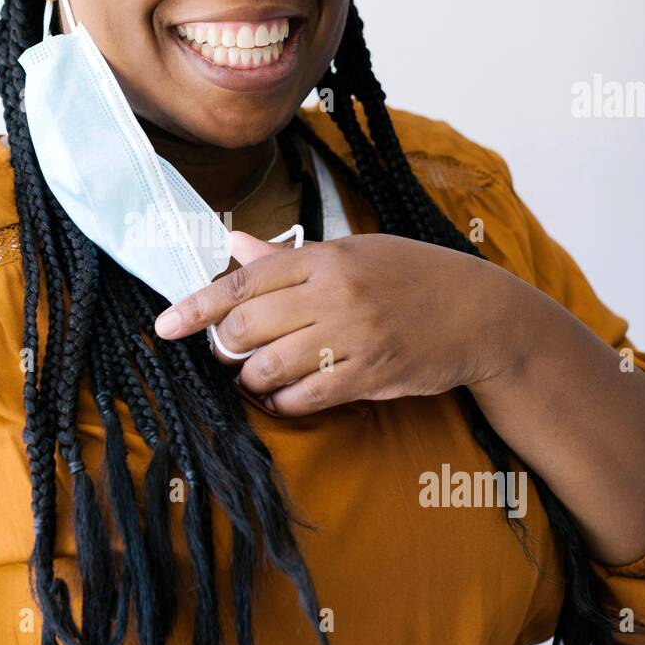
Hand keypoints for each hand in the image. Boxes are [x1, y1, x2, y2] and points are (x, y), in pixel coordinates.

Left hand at [153, 231, 527, 416]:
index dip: (197, 306)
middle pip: (248, 326)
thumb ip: (289, 257)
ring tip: (257, 375)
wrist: (480, 313)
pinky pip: (305, 397)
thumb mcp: (354, 252)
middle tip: (229, 352)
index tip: (165, 325)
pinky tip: (283, 396)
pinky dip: (282, 401)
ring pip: (270, 366)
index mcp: (326, 258)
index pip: (243, 281)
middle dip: (225, 346)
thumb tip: (234, 243)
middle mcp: (335, 295)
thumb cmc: (411, 276)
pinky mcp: (371, 376)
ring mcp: (354, 337)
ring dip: (251, 378)